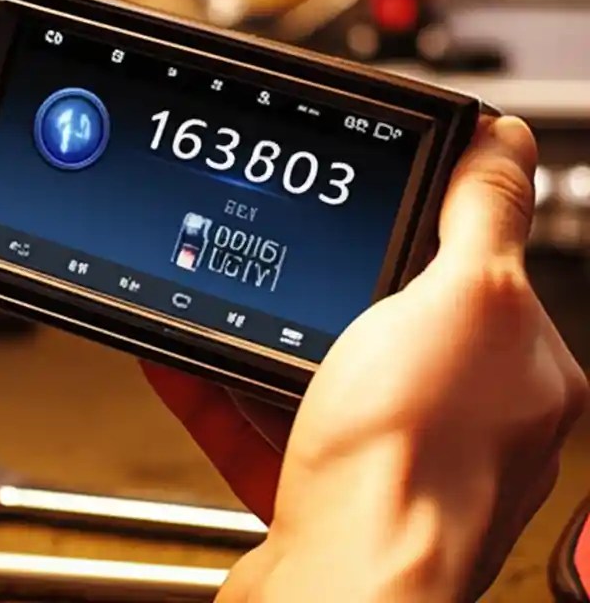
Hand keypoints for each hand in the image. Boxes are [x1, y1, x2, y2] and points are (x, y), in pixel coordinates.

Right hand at [144, 116, 586, 600]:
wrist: (337, 596)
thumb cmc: (412, 473)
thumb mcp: (460, 301)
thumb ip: (481, 216)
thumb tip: (504, 142)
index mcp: (517, 369)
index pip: (477, 271)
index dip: (422, 226)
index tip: (366, 197)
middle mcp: (463, 421)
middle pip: (387, 325)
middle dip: (326, 286)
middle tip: (278, 251)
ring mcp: (390, 463)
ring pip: (319, 379)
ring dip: (260, 338)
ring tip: (215, 298)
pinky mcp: (322, 498)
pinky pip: (264, 429)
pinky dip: (220, 394)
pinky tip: (184, 362)